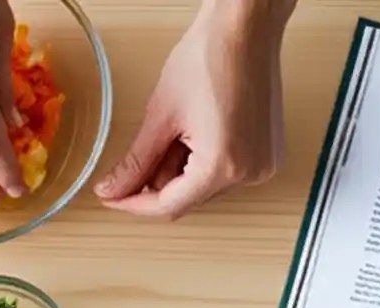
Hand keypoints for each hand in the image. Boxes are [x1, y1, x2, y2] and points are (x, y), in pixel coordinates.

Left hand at [95, 2, 288, 218]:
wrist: (244, 28)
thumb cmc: (209, 57)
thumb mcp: (160, 116)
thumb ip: (135, 162)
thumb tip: (112, 189)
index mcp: (221, 167)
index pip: (168, 206)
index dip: (133, 205)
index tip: (112, 198)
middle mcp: (249, 174)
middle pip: (188, 198)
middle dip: (156, 185)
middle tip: (130, 164)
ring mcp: (262, 165)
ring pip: (205, 187)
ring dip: (178, 172)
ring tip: (168, 132)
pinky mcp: (267, 154)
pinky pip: (225, 172)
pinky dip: (201, 162)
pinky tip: (189, 133)